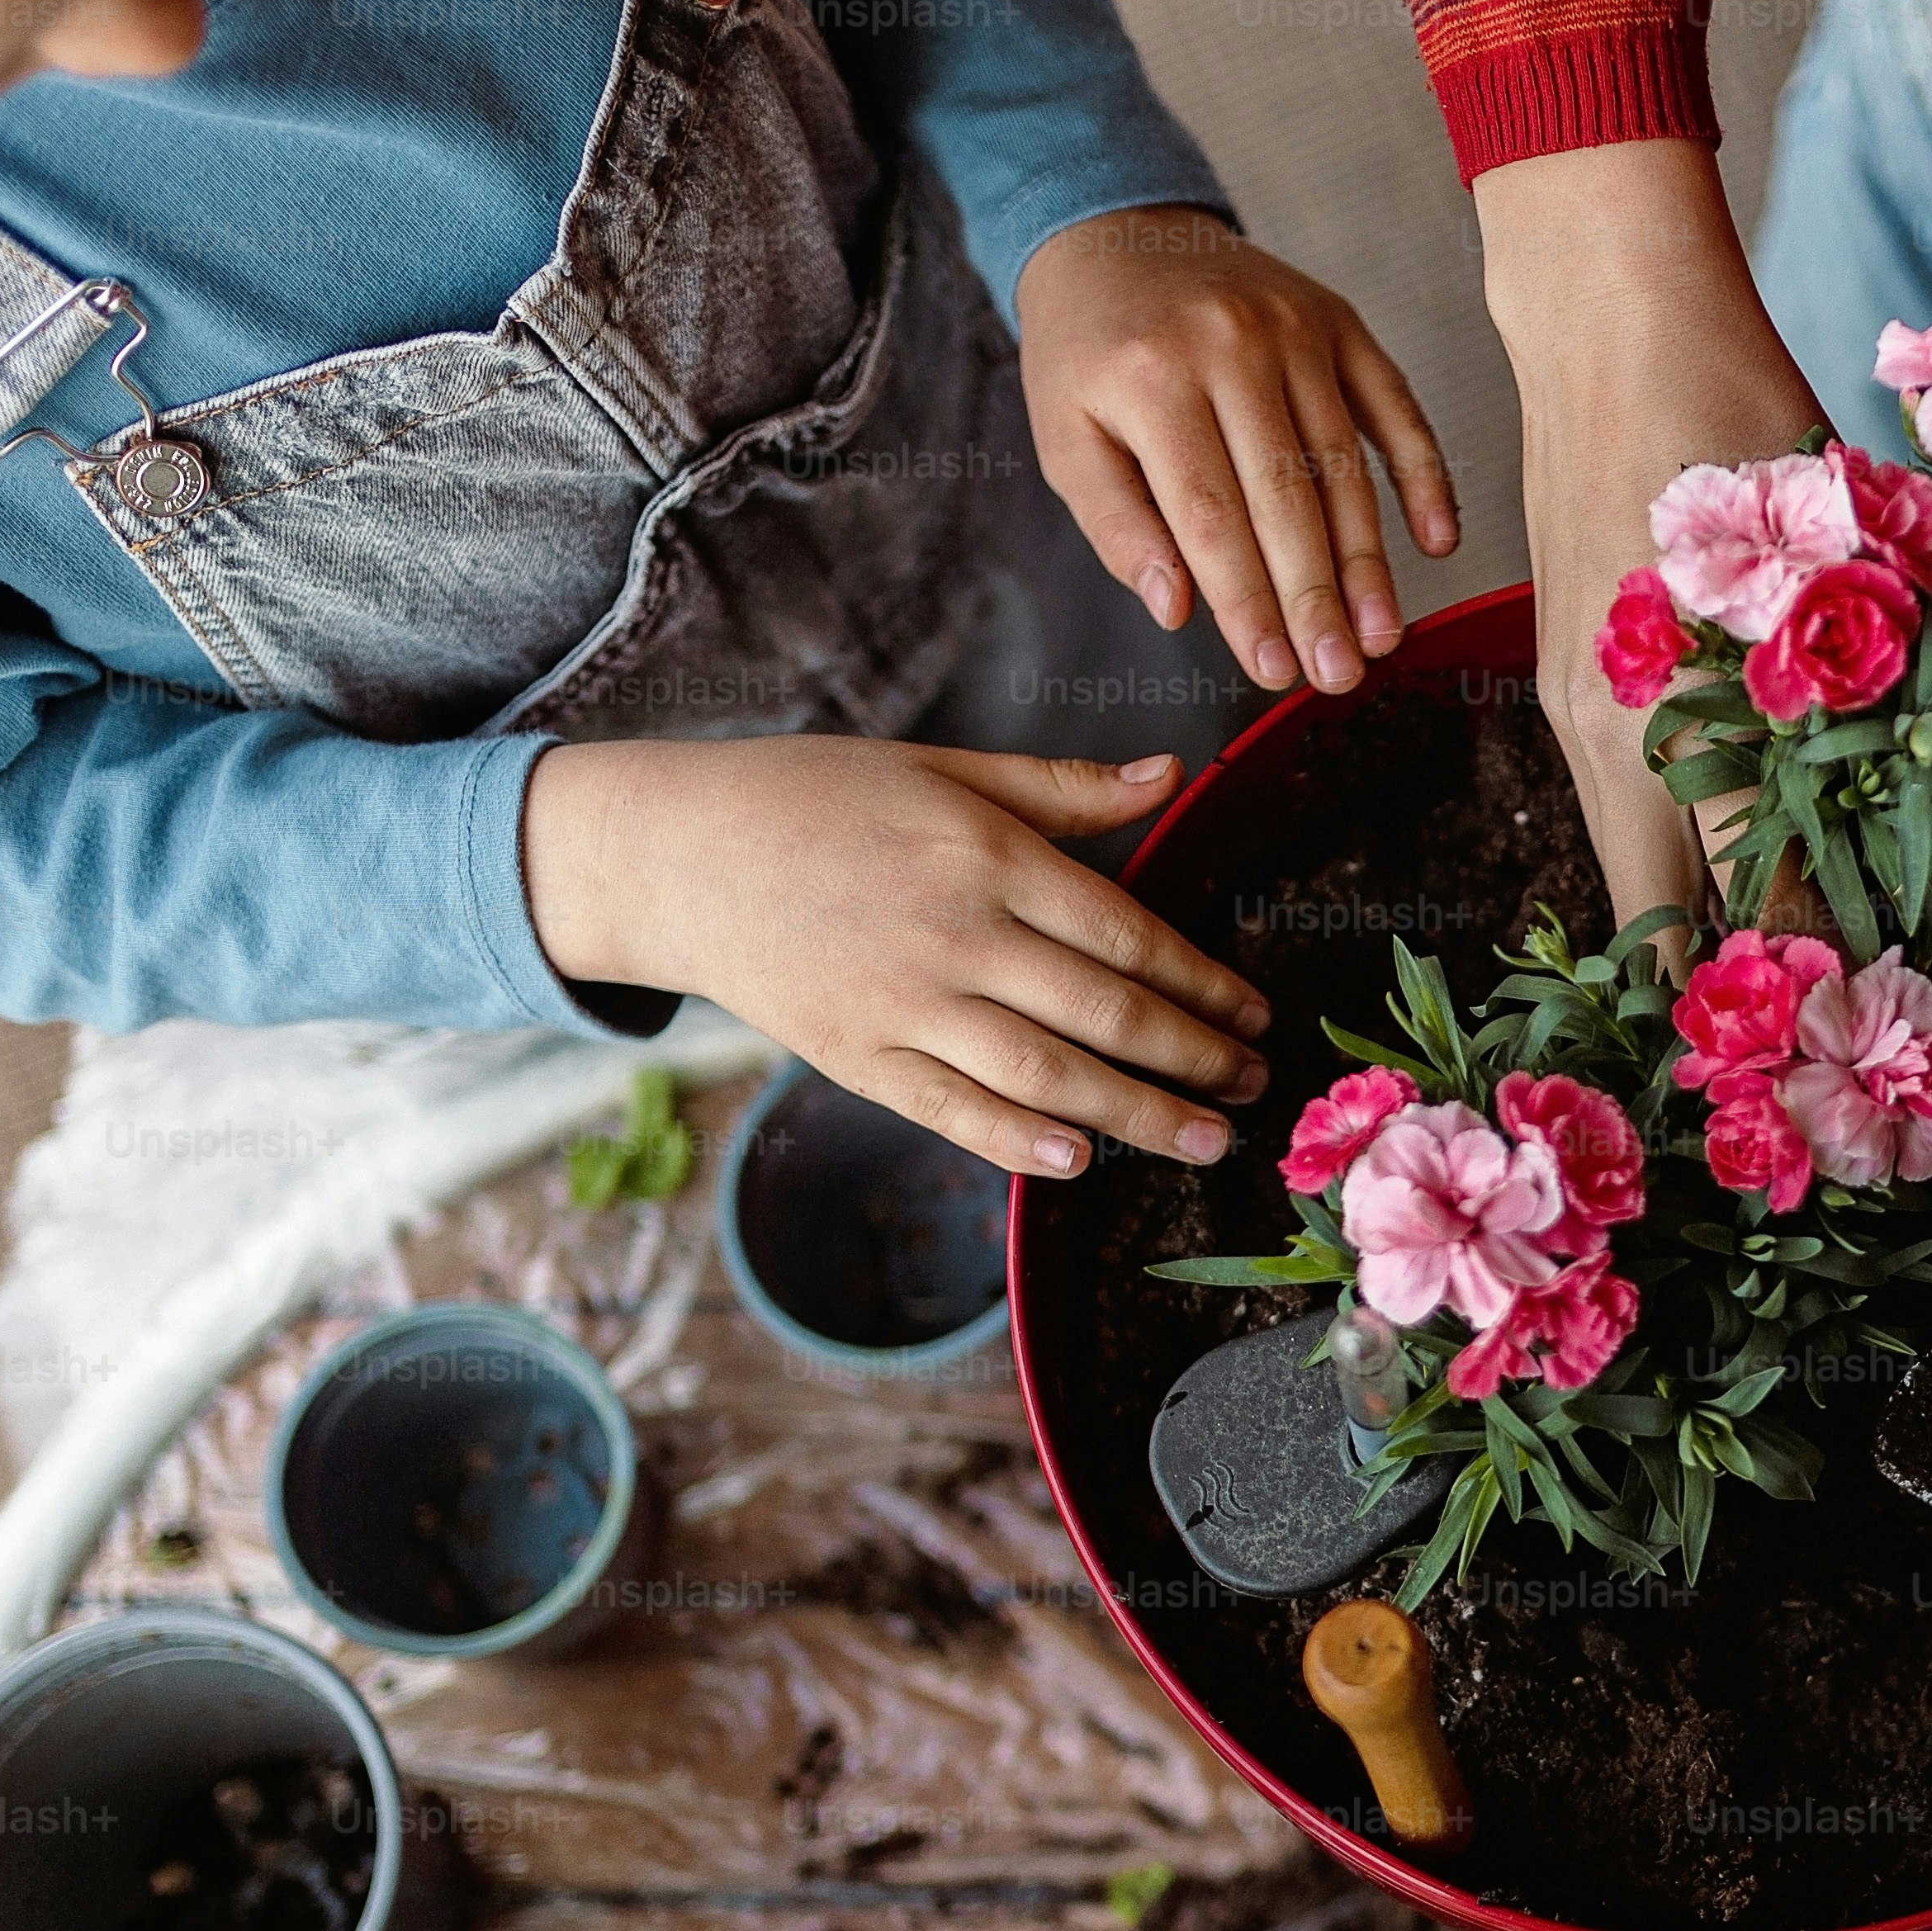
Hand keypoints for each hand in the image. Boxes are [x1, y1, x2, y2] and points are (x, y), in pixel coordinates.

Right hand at [524, 736, 1267, 1174]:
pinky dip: (1020, 1141)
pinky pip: (952, 1110)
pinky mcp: (856, 1056)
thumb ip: (1064, 788)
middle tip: (1253, 1088)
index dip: (1201, 982)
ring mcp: (903, 1004)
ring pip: (1045, 1073)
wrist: (678, 852)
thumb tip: (1174, 773)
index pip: (1124, 933)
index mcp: (987, 856)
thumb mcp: (945, 769)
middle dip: (1192, 1058)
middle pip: (1102, 1012)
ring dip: (1137, 1115)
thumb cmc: (817, 797)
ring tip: (1206, 1141)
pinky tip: (1079, 1161)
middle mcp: (954, 934)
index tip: (1253, 1014)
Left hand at [1018, 207, 1460, 695]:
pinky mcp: (1339, 321)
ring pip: (1343, 464)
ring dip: (1369, 560)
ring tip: (1380, 637)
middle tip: (1338, 675)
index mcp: (1152, 380)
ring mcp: (1295, 329)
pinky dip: (1423, 474)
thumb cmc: (1087, 354)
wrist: (1115, 234)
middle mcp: (1231, 346)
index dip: (1246, 603)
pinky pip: (1395, 405)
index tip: (1272, 671)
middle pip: (1286, 497)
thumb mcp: (1063, 437)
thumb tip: (1177, 610)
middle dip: (1316, 598)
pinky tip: (1437, 542)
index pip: (1211, 516)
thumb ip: (1116, 525)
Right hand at [1476, 141, 1830, 935]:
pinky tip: (1728, 854)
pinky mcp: (1561, 679)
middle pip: (1664, 914)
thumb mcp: (1843, 533)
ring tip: (1772, 970)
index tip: (1879, 1010)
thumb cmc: (1738, 405)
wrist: (1603, 319)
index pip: (1763, 881)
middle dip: (1732, 981)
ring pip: (1630, 864)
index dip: (1821, 956)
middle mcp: (1612, 731)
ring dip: (1694, 919)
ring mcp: (1573, 709)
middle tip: (1811, 1035)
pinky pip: (1616, 800)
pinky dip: (1669, 843)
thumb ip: (1883, 659)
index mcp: (1685, 706)